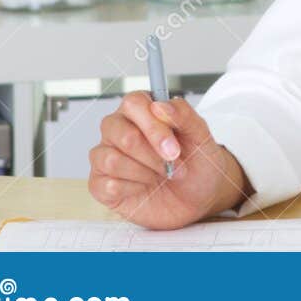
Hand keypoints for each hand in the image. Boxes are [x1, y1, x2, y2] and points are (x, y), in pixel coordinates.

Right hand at [88, 91, 249, 229]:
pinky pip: (107, 184)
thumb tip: (160, 105)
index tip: (174, 148)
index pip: (133, 103)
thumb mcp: (200, 136)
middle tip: (174, 164)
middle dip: (152, 154)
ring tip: (163, 175)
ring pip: (111, 160)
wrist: (199, 197)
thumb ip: (183, 115)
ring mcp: (106, 155)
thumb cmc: (196, 163)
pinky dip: (133, 189)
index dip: (153, 126)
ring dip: (145, 172)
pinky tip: (145, 187)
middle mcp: (118, 129)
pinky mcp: (100, 183)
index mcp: (141, 110)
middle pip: (120, 132)